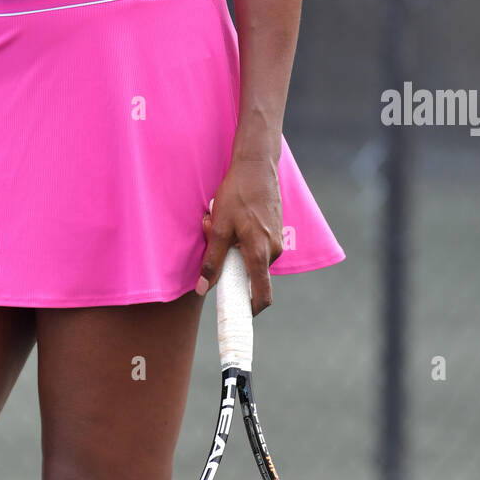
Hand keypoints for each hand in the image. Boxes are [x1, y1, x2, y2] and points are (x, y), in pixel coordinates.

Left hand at [195, 157, 283, 314]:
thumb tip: (203, 288)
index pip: (262, 296)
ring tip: (220, 221)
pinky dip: (240, 237)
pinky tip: (232, 216)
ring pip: (251, 256)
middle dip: (229, 264)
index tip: (236, 314)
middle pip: (250, 273)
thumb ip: (212, 261)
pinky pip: (255, 244)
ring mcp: (276, 239)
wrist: (257, 165)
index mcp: (260, 253)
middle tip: (213, 236)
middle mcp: (273, 250)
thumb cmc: (238, 193)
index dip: (250, 310)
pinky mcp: (275, 230)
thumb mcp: (220, 226)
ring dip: (233, 246)